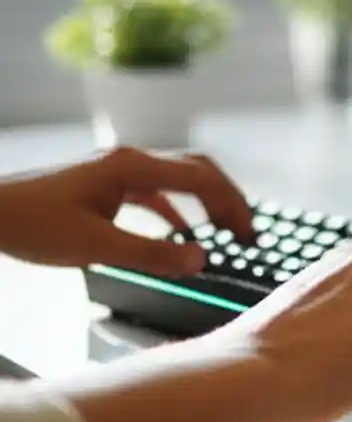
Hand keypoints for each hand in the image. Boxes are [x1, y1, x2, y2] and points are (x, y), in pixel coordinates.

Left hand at [0, 146, 253, 276]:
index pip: (202, 177)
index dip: (233, 205)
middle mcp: (130, 161)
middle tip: (246, 233)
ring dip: (205, 203)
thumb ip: (152, 254)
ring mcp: (117, 170)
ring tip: (224, 230)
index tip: (249, 236)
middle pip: (197, 171)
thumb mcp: (96, 247)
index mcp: (133, 167)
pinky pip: (155, 190)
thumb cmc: (32, 226)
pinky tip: (182, 232)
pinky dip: (177, 210)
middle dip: (227, 199)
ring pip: (178, 179)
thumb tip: (202, 260)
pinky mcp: (105, 184)